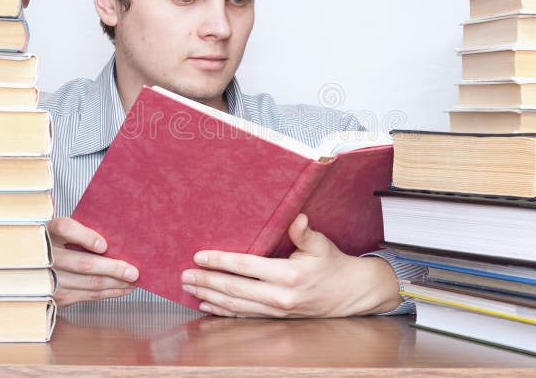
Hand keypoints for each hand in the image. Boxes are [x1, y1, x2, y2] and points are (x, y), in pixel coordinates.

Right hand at [48, 217, 139, 306]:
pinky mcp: (56, 297)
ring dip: (116, 283)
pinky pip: (87, 296)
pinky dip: (108, 292)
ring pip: (89, 283)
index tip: (104, 245)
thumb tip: (115, 239)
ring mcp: (49, 280)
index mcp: (49, 231)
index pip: (64, 228)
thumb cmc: (56, 243)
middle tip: (134, 271)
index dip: (85, 237)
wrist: (31, 265)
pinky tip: (122, 288)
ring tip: (133, 280)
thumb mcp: (62, 230)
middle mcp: (46, 256)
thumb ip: (82, 230)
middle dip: (113, 269)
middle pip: (84, 263)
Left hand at [180, 213, 401, 317]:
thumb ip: (304, 233)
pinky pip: (244, 315)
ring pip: (235, 305)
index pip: (246, 266)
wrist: (351, 293)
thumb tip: (297, 218)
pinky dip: (223, 312)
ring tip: (190, 288)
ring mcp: (277, 311)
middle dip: (206, 281)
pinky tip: (208, 306)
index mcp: (289, 275)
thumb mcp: (321, 245)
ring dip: (209, 296)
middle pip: (234, 289)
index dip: (221, 261)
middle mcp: (280, 296)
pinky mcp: (276, 318)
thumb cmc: (334, 265)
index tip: (200, 256)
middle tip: (184, 275)